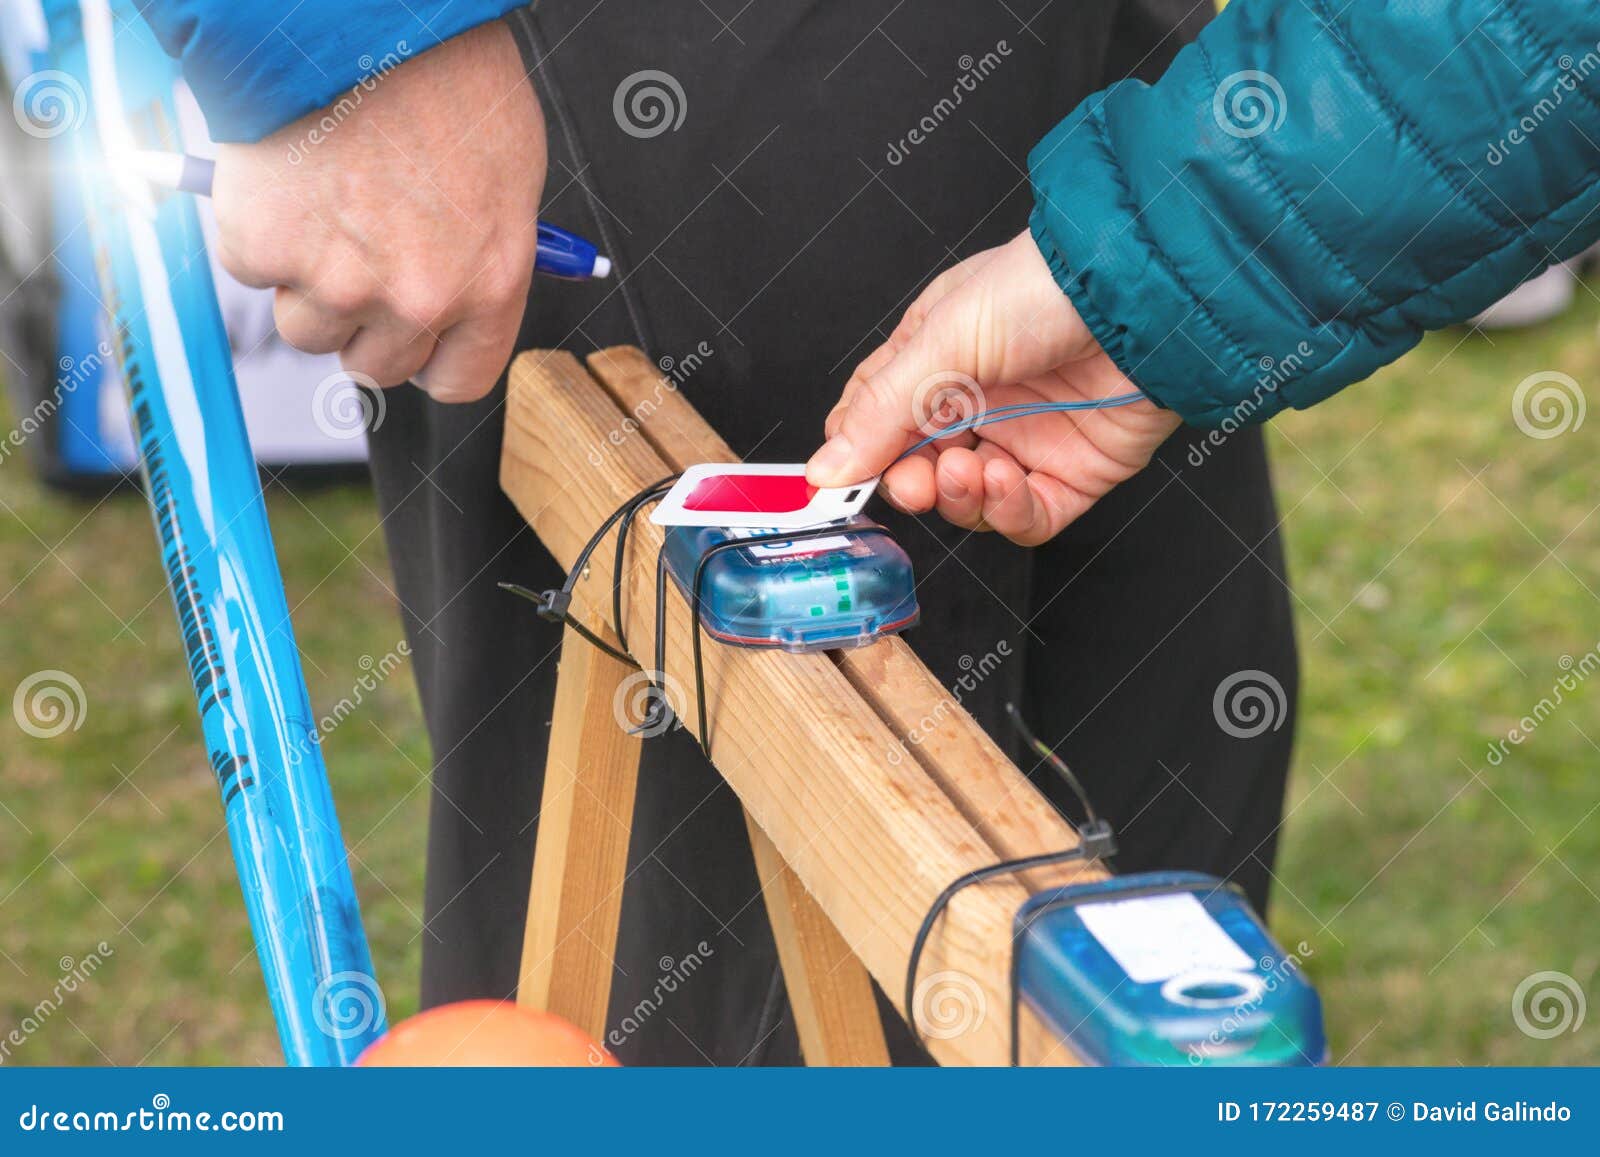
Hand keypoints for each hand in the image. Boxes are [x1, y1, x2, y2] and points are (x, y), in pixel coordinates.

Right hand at [210, 22, 545, 401]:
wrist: (363, 16)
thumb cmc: (444, 73)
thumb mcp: (508, 173)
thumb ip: (485, 250)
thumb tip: (471, 289)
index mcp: (490, 283)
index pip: (457, 380)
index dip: (428, 359)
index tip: (414, 339)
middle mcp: (418, 297)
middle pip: (373, 366)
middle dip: (361, 322)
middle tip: (358, 255)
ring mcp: (338, 280)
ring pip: (305, 327)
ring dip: (305, 281)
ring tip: (325, 203)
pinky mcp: (266, 248)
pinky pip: (250, 268)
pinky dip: (257, 229)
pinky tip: (286, 176)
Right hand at [806, 231, 1181, 544]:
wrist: (1142, 295)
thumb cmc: (1043, 286)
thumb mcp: (942, 340)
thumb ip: (882, 411)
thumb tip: (825, 467)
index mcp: (936, 360)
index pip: (876, 423)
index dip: (857, 456)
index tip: (839, 484)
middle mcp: (979, 403)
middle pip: (920, 470)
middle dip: (911, 483)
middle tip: (914, 481)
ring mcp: (1025, 440)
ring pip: (969, 501)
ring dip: (959, 497)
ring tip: (965, 469)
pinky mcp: (1072, 473)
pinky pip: (1026, 517)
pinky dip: (1007, 512)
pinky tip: (1005, 481)